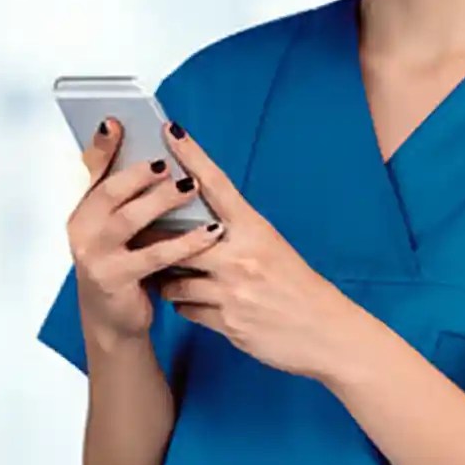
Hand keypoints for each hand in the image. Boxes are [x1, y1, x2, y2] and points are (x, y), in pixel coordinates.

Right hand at [65, 117, 226, 349]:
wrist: (113, 320)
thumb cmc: (122, 264)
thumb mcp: (118, 228)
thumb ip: (129, 196)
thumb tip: (159, 155)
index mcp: (84, 209)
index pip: (91, 169)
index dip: (102, 145)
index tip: (116, 121)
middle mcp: (82, 229)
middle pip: (110, 191)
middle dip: (139, 173)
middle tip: (166, 161)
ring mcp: (95, 255)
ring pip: (129, 220)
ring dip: (160, 201)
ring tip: (188, 187)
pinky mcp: (115, 279)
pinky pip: (154, 255)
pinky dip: (184, 242)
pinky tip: (208, 231)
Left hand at [155, 120, 371, 382]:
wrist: (326, 334)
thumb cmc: (299, 288)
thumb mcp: (273, 248)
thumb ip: (236, 235)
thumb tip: (198, 224)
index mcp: (256, 230)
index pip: (217, 184)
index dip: (192, 156)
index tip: (170, 130)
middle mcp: (242, 256)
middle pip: (178, 238)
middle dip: (155, 240)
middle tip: (138, 234)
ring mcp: (232, 290)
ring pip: (174, 280)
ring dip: (168, 280)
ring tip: (171, 277)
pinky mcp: (227, 322)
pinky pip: (185, 309)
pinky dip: (184, 306)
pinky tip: (194, 303)